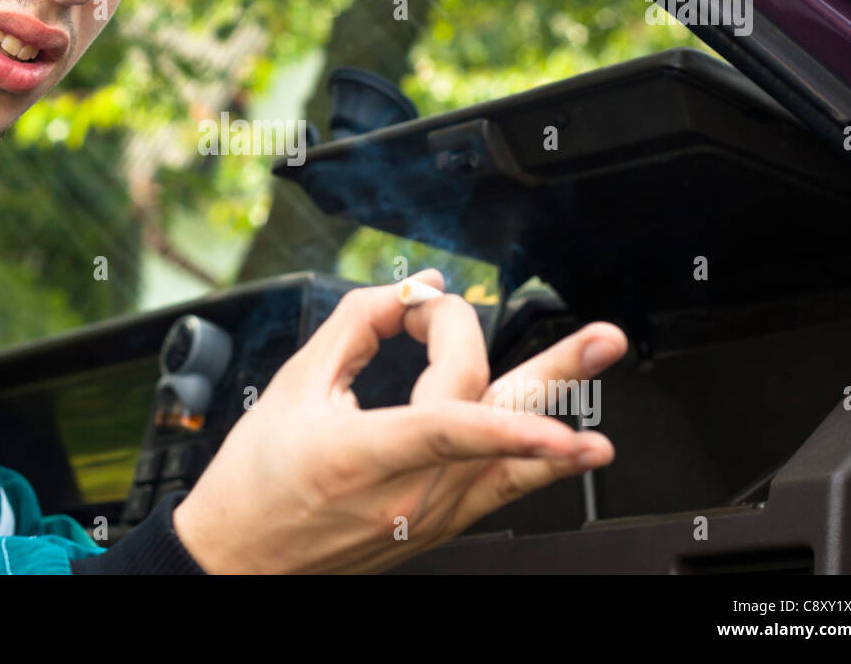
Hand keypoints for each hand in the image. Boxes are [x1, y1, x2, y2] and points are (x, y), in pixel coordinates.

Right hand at [171, 268, 626, 572]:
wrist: (244, 558)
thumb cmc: (257, 480)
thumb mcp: (292, 387)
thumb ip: (353, 326)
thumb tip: (407, 292)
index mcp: (362, 456)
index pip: (446, 414)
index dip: (457, 346)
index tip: (430, 306)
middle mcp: (409, 495)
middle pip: (499, 424)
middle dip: (558, 374)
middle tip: (605, 338)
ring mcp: (431, 516)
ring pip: (514, 456)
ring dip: (565, 410)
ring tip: (606, 373)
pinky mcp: (441, 525)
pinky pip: (502, 490)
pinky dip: (541, 462)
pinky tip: (576, 446)